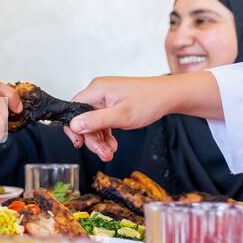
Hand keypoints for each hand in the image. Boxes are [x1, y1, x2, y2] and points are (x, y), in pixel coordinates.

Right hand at [62, 76, 180, 160]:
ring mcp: (106, 98)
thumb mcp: (122, 115)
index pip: (73, 109)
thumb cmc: (149, 101)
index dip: (74, 128)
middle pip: (84, 119)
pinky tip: (112, 144)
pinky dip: (106, 134)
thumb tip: (74, 125)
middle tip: (103, 153)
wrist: (168, 96)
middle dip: (92, 139)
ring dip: (100, 140)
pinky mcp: (112, 103)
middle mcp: (98, 92)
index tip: (79, 143)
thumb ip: (96, 120)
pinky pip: (102, 121)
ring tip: (110, 152)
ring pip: (93, 123)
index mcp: (97, 90)